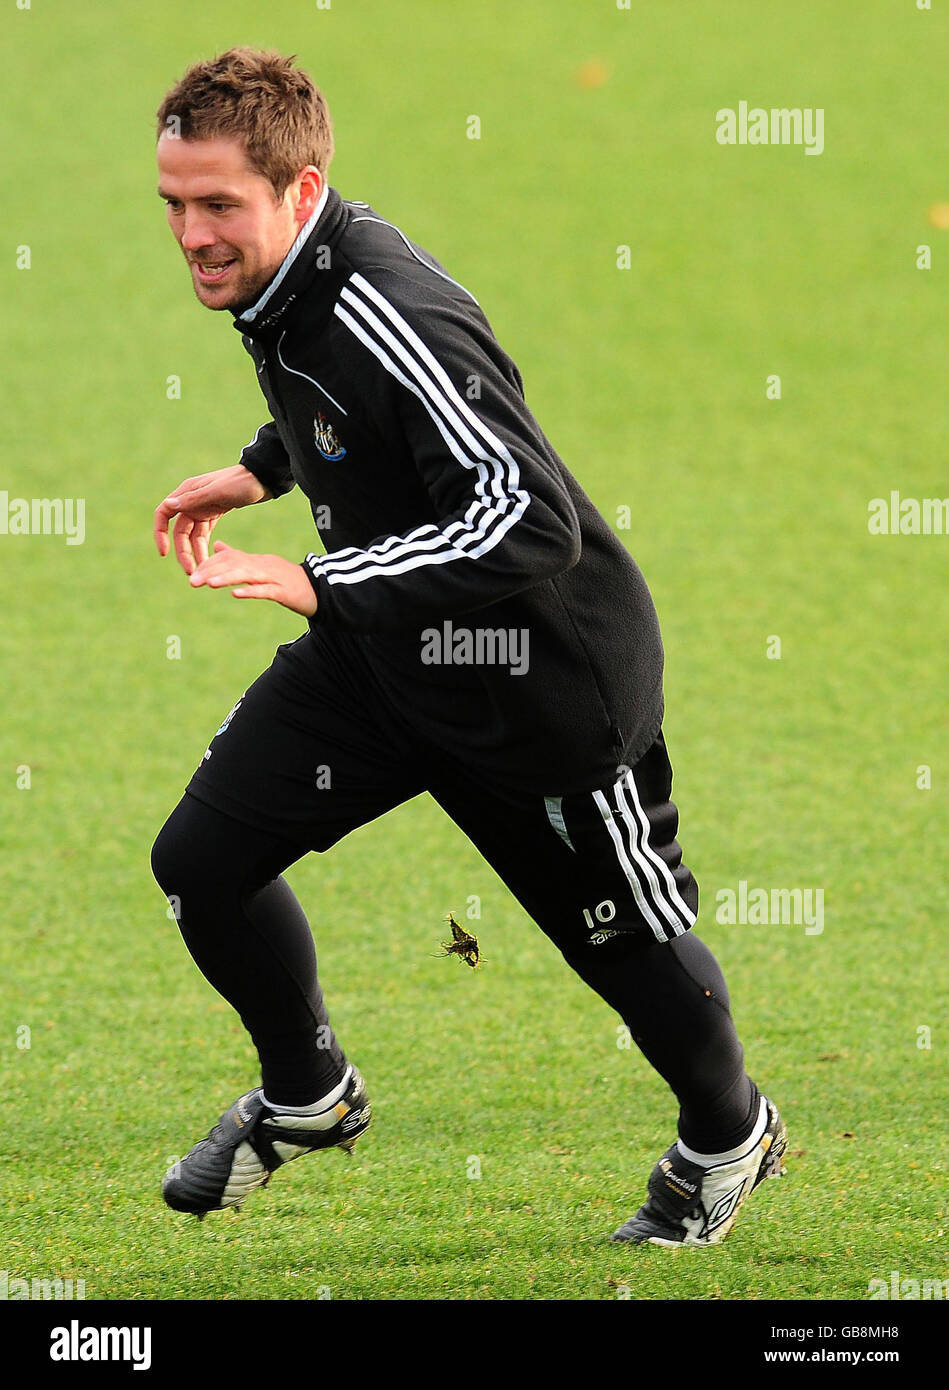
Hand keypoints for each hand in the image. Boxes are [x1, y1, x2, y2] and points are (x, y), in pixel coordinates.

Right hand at [154, 465, 270, 574]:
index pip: (164, 514)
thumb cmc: (240, 482)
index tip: (164, 553)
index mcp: (187, 492)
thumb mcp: (217, 492)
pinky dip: (205, 547)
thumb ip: (193, 500)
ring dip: (195, 553)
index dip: (160, 533)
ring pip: (192, 536)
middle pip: (179, 531)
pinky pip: (204, 534)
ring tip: (203, 572)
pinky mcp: (214, 514)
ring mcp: (202, 508)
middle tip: (191, 573)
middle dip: (183, 552)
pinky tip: (210, 561)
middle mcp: (191, 501)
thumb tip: (168, 505)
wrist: (262, 478)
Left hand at [189, 542, 317, 617]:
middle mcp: (264, 565)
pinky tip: (236, 594)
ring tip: (208, 584)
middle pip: (235, 566)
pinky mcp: (285, 592)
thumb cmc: (290, 581)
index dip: (210, 565)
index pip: (230, 559)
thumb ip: (240, 558)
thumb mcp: (262, 567)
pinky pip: (266, 591)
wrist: (321, 591)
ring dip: (226, 579)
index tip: (193, 573)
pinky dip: (251, 592)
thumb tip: (218, 547)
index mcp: (257, 561)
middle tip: (192, 581)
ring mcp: (275, 578)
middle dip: (212, 572)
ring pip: (247, 575)